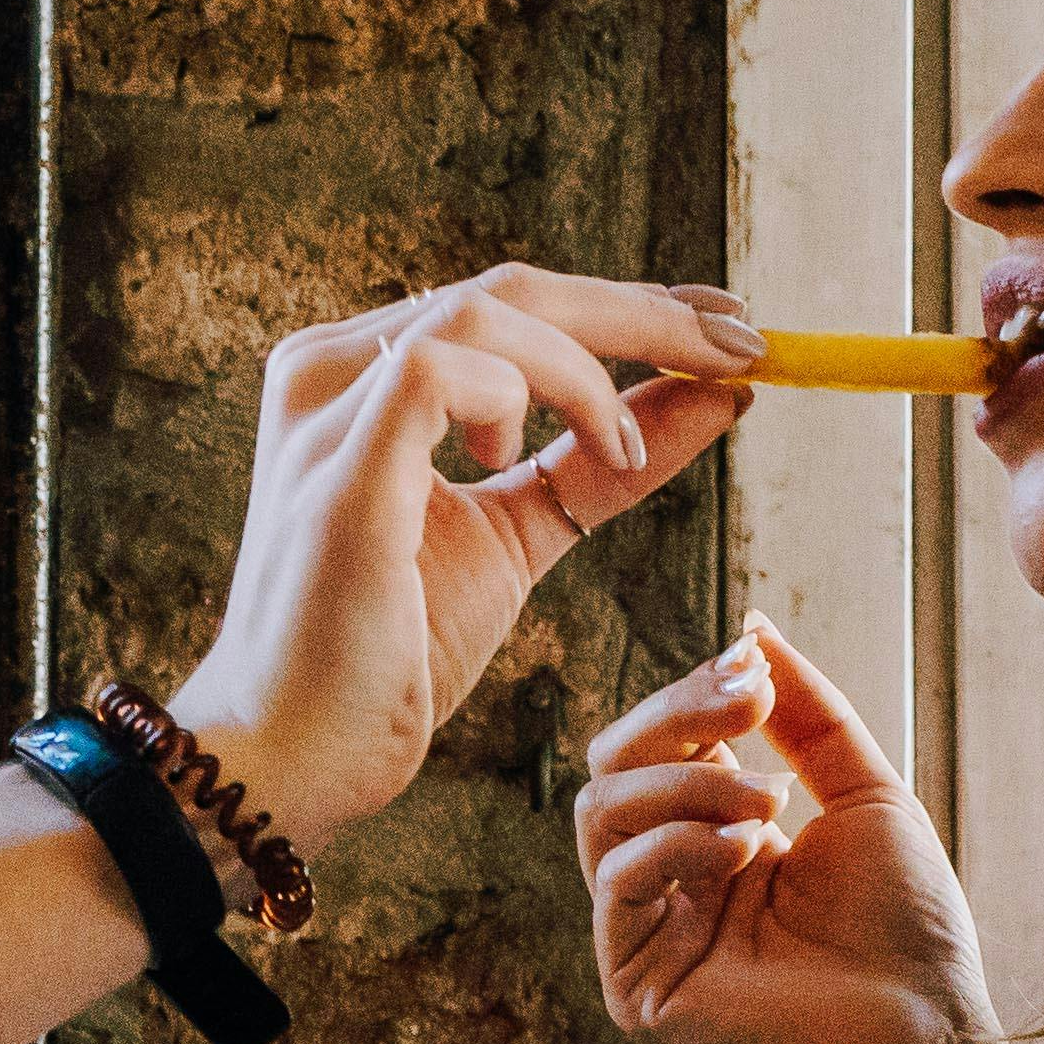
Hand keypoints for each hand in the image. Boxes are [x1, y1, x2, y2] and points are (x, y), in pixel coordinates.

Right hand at [161, 269, 761, 857]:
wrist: (299, 754)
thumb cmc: (388, 652)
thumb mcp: (519, 537)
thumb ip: (601, 464)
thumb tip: (716, 397)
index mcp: (364, 379)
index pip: (512, 304)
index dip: (629, 306)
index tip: (728, 326)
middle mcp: (332, 371)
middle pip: (512, 289)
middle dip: (643, 312)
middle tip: (744, 346)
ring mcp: (327, 411)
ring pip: (486, 308)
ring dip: (593, 365)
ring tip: (627, 444)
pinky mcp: (337, 465)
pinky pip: (440, 366)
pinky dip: (528, 393)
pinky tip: (555, 455)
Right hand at [576, 616, 1018, 1043]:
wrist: (926, 1037)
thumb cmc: (908, 930)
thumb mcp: (864, 793)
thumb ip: (808, 716)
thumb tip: (752, 630)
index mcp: (717, 836)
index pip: (662, 743)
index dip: (695, 693)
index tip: (749, 666)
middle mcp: (672, 879)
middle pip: (613, 764)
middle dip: (675, 716)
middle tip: (747, 702)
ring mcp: (648, 930)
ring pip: (599, 813)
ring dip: (683, 782)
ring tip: (767, 801)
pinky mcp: (636, 981)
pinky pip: (616, 881)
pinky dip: (676, 844)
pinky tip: (744, 850)